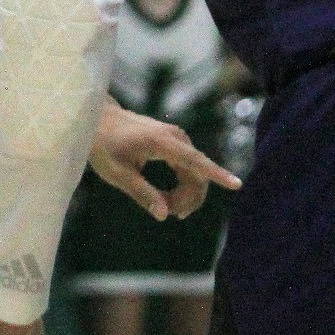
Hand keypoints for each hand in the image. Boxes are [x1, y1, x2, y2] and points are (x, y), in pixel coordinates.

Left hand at [90, 99, 240, 220]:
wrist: (98, 120)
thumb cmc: (103, 146)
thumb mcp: (118, 174)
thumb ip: (142, 193)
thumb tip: (163, 215)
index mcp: (161, 142)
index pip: (195, 161)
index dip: (217, 175)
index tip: (236, 184)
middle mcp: (175, 137)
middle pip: (198, 173)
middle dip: (189, 198)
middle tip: (168, 214)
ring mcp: (176, 138)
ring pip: (194, 172)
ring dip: (185, 194)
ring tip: (165, 208)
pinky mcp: (174, 142)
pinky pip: (188, 167)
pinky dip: (182, 184)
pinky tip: (168, 199)